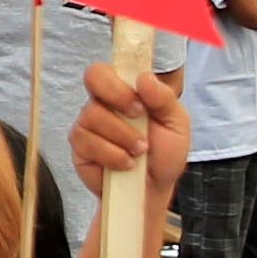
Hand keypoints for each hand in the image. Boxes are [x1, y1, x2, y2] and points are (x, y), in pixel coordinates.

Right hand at [70, 58, 188, 210]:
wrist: (152, 190)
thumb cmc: (164, 155)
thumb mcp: (176, 125)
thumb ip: (164, 99)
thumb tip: (144, 78)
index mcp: (127, 91)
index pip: (111, 66)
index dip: (120, 78)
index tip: (140, 102)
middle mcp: (104, 102)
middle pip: (93, 76)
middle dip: (117, 97)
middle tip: (138, 118)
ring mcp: (88, 123)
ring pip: (94, 115)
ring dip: (123, 137)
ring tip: (139, 152)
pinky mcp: (80, 147)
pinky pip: (89, 143)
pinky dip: (113, 155)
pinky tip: (126, 164)